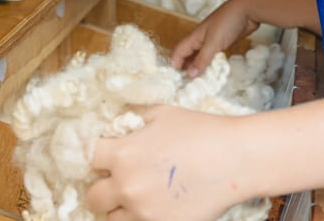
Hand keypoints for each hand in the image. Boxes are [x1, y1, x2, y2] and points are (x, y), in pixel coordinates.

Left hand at [86, 106, 245, 220]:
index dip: (97, 155)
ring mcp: (143, 212)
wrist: (235, 159)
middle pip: (93, 196)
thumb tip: (118, 124)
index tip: (106, 155)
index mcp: (123, 154)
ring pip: (112, 219)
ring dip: (120, 208)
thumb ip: (134, 119)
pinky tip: (154, 207)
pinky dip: (140, 219)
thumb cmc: (201, 130)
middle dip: (103, 187)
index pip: (88, 158)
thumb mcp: (162, 113)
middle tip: (120, 181)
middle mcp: (127, 186)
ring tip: (139, 196)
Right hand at [171, 0, 258, 75]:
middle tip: (185, 85)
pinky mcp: (222, 44)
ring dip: (197, 68)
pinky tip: (211, 73)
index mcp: (194, 37)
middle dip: (184, 68)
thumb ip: (202, 59)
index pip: (178, 52)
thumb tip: (190, 75)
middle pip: (187, 55)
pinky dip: (209, 65)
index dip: (174, 64)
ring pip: (199, 57)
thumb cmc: (228, 22)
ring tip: (197, 82)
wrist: (247, 10)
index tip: (175, 80)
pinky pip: (211, 57)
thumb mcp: (213, 42)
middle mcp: (200, 40)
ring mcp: (211, 42)